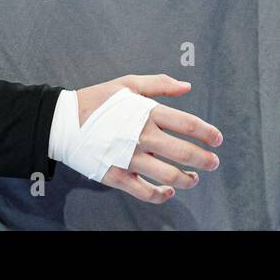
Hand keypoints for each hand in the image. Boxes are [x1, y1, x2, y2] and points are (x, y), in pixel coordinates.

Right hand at [75, 74, 221, 204]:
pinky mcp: (117, 175)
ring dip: (187, 179)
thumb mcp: (128, 84)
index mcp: (147, 112)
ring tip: (194, 179)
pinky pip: (145, 192)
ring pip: (169, 176)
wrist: (62, 121)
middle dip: (204, 160)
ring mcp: (130, 158)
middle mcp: (142, 136)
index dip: (208, 133)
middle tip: (213, 162)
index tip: (217, 139)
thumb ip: (160, 84)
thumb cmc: (97, 100)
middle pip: (184, 152)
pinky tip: (168, 192)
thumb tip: (187, 86)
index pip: (188, 124)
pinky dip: (161, 195)